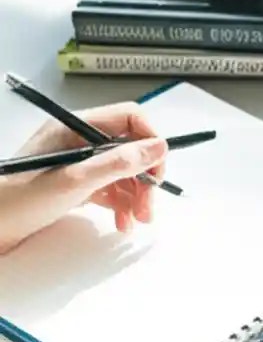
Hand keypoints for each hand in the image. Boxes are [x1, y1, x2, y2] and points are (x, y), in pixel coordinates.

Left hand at [0, 102, 166, 253]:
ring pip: (123, 172)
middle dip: (144, 178)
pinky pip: (110, 188)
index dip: (149, 141)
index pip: (129, 118)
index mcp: (76, 127)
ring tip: (138, 221)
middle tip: (148, 207)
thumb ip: (118, 163)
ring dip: (137, 196)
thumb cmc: (22, 200)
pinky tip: (123, 223)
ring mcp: (78, 162)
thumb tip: (160, 147)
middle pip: (130, 149)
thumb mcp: (75, 181)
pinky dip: (122, 205)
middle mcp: (79, 140)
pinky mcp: (76, 184)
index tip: (157, 171)